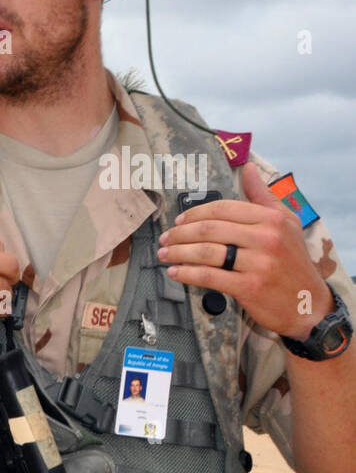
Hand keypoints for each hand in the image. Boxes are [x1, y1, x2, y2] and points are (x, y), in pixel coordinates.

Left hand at [158, 163, 328, 339]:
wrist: (308, 304)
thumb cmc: (292, 261)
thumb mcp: (286, 223)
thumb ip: (263, 196)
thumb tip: (249, 168)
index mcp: (272, 219)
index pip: (222, 208)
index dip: (194, 213)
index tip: (179, 221)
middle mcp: (267, 238)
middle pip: (209, 229)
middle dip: (179, 234)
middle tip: (165, 239)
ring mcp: (258, 263)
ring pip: (205, 252)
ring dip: (178, 253)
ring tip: (164, 254)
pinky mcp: (250, 287)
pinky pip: (208, 276)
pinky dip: (186, 273)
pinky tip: (175, 272)